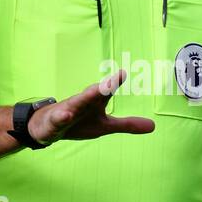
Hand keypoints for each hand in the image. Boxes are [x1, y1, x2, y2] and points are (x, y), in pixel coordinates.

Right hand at [28, 69, 154, 144]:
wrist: (47, 128)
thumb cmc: (78, 122)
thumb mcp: (105, 126)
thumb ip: (127, 124)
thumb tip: (153, 126)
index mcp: (94, 101)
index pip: (106, 91)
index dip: (114, 83)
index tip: (123, 73)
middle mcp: (81, 102)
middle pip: (92, 93)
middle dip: (102, 87)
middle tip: (113, 80)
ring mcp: (67, 111)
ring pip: (75, 103)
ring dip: (83, 97)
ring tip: (93, 92)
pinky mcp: (54, 121)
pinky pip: (58, 119)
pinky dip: (61, 117)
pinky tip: (66, 115)